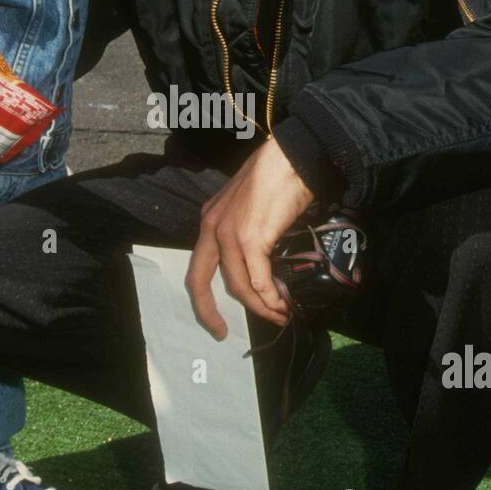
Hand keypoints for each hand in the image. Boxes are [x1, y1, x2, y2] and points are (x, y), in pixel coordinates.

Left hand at [185, 136, 315, 338]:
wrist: (293, 157)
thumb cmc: (277, 175)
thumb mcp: (249, 205)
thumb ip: (246, 230)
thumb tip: (261, 261)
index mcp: (210, 220)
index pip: (197, 265)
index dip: (201, 296)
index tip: (213, 318)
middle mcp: (212, 228)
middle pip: (200, 282)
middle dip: (209, 313)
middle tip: (223, 333)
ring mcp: (230, 234)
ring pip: (237, 286)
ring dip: (258, 307)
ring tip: (276, 315)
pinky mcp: (251, 238)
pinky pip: (258, 279)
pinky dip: (270, 297)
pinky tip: (282, 305)